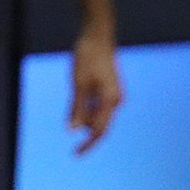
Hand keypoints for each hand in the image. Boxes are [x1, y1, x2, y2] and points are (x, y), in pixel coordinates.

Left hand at [68, 33, 122, 153]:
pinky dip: (87, 107)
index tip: (75, 154)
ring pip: (98, 116)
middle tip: (73, 133)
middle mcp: (116, 100)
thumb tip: (73, 131)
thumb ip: (77, 108)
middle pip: (99, 126)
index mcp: (110, 100)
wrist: (98, 36)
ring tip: (76, 90)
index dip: (87, 144)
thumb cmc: (87, 57)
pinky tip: (81, 93)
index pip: (99, 131)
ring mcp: (114, 95)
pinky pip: (99, 107)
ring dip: (85, 115)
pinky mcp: (110, 90)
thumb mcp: (78, 84)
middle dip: (85, 130)